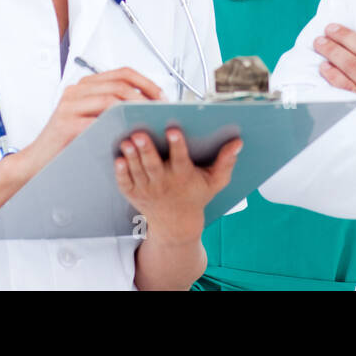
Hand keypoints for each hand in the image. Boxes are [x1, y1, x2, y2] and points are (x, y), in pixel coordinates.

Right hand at [20, 68, 162, 176]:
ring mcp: (69, 105)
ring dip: (134, 109)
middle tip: (159, 109)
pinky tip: (128, 132)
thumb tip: (148, 105)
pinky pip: (97, 120)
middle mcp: (76, 91)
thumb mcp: (92, 118)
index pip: (122, 73)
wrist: (37, 160)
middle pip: (119, 84)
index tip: (161, 95)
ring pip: (111, 99)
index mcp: (85, 85)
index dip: (146, 82)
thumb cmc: (68, 141)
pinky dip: (116, 124)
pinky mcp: (66, 123)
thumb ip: (112, 108)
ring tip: (147, 120)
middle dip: (145, 96)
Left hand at [115, 128, 241, 244]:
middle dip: (146, 150)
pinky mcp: (134, 194)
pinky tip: (118, 159)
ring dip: (131, 157)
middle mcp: (164, 184)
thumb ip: (226, 162)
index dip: (177, 145)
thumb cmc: (196, 196)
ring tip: (127, 141)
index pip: (180, 159)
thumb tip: (238, 142)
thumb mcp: (215, 181)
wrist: (176, 225)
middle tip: (139, 134)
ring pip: (137, 172)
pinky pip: (125, 183)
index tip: (173, 130)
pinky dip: (121, 173)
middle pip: (153, 166)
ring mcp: (147, 190)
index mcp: (183, 177)